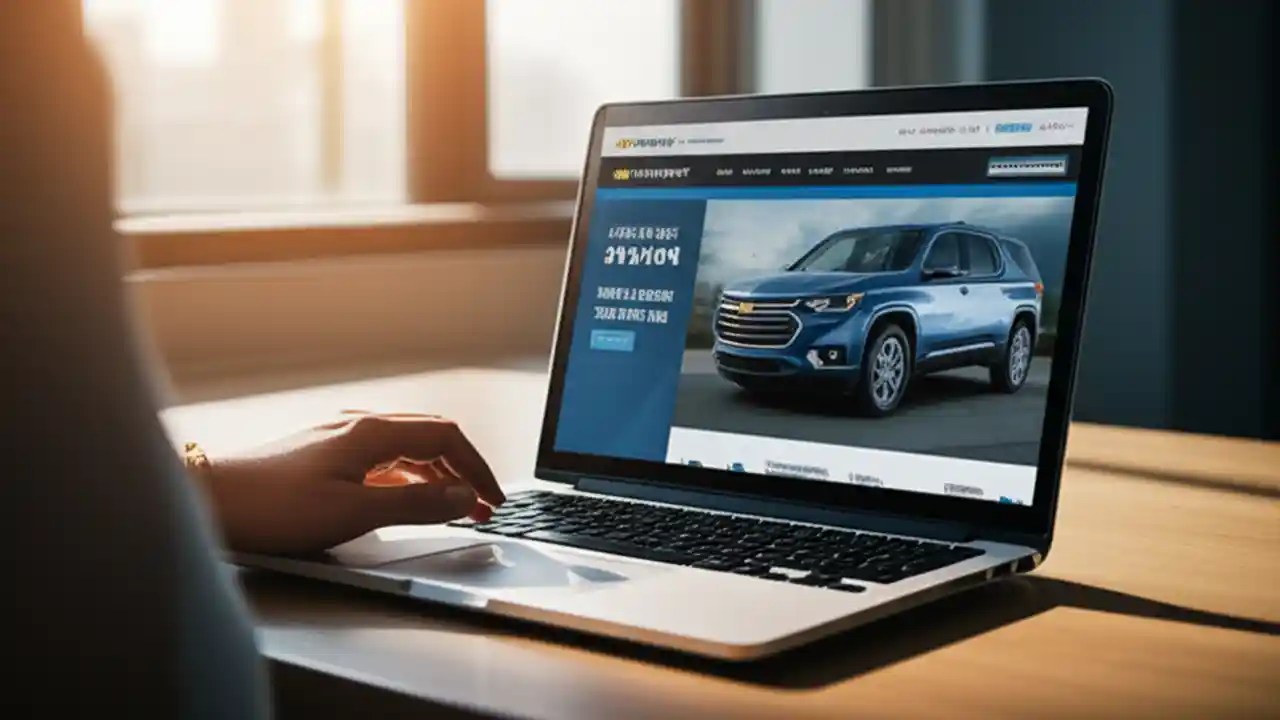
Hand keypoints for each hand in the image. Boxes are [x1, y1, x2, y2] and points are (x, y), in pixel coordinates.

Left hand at [196, 411, 504, 555]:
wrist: (209, 500)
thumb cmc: (271, 506)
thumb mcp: (354, 512)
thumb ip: (415, 505)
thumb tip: (461, 498)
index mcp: (371, 433)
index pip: (446, 436)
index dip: (477, 467)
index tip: (493, 498)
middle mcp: (358, 428)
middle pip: (430, 438)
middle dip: (463, 470)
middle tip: (482, 504)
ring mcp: (339, 441)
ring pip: (407, 450)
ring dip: (437, 476)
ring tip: (454, 506)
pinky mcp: (323, 458)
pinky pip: (383, 462)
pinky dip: (409, 479)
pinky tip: (407, 500)